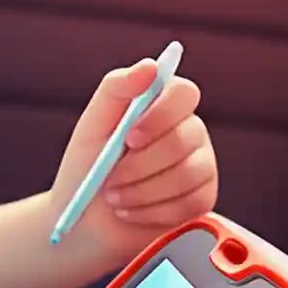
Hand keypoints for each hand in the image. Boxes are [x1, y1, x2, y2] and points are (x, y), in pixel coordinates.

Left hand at [48, 57, 218, 263]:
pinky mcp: (203, 197)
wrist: (84, 221)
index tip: (129, 136)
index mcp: (162, 105)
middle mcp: (187, 130)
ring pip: (188, 173)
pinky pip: (191, 203)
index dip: (161, 115)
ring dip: (142, 190)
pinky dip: (153, 211)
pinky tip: (132, 211)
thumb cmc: (87, 166)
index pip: (184, 93)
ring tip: (115, 197)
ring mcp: (200, 164)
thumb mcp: (92, 124)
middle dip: (141, 163)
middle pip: (187, 136)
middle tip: (110, 178)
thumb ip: (117, 88)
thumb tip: (151, 66)